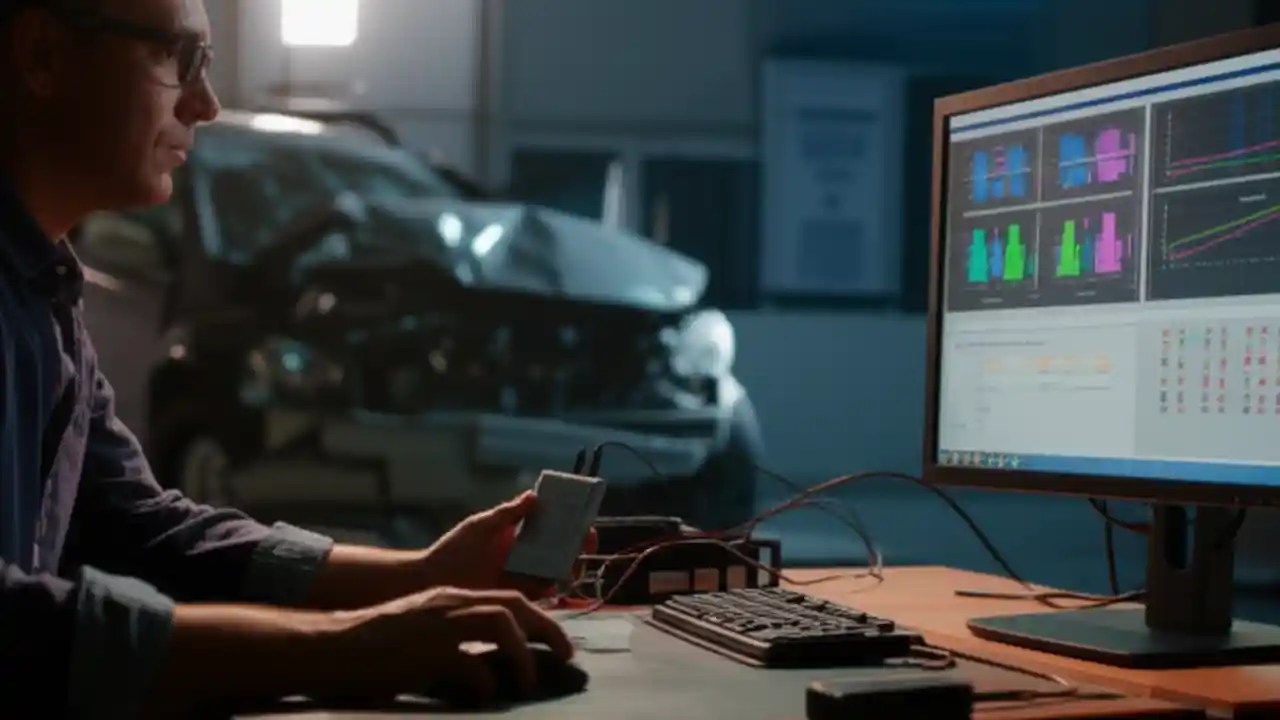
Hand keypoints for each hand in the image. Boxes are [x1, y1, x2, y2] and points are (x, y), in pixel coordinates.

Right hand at [329, 587, 573, 703]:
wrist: (336, 645)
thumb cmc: (378, 643)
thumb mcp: (425, 627)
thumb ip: (457, 636)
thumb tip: (488, 663)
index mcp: (452, 597)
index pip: (509, 598)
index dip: (539, 618)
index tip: (557, 641)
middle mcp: (451, 603)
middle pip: (514, 605)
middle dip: (547, 629)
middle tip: (567, 655)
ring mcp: (440, 625)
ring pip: (500, 624)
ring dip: (522, 654)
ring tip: (529, 681)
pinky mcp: (426, 652)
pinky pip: (471, 666)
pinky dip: (486, 683)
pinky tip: (487, 698)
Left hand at [419, 492, 597, 598]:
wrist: (432, 582)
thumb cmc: (454, 550)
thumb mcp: (481, 526)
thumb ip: (508, 514)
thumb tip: (535, 496)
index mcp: (519, 535)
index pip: (553, 526)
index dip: (572, 522)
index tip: (584, 520)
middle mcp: (527, 556)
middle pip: (563, 549)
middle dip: (579, 545)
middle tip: (584, 542)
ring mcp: (524, 578)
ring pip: (558, 572)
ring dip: (570, 567)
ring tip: (570, 564)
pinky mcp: (518, 598)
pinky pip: (543, 593)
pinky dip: (552, 588)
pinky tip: (553, 583)